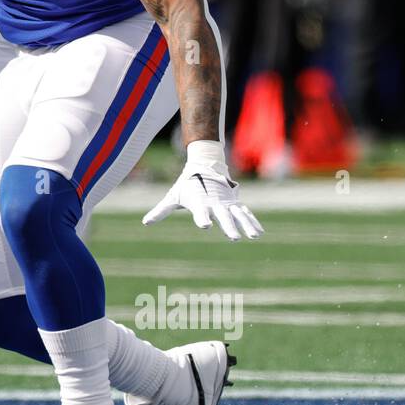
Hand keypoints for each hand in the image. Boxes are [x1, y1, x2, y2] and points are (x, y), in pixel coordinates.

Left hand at [144, 141, 263, 240]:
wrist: (204, 165)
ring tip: (253, 237)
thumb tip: (145, 222)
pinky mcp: (234, 202)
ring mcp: (227, 202)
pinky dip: (252, 221)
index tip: (205, 225)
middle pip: (223, 216)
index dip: (202, 218)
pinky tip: (259, 233)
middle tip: (233, 238)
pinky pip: (245, 212)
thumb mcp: (173, 196)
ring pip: (238, 214)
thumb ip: (161, 211)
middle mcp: (215, 203)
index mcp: (199, 202)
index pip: (200, 212)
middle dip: (228, 226)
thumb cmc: (187, 184)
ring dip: (246, 225)